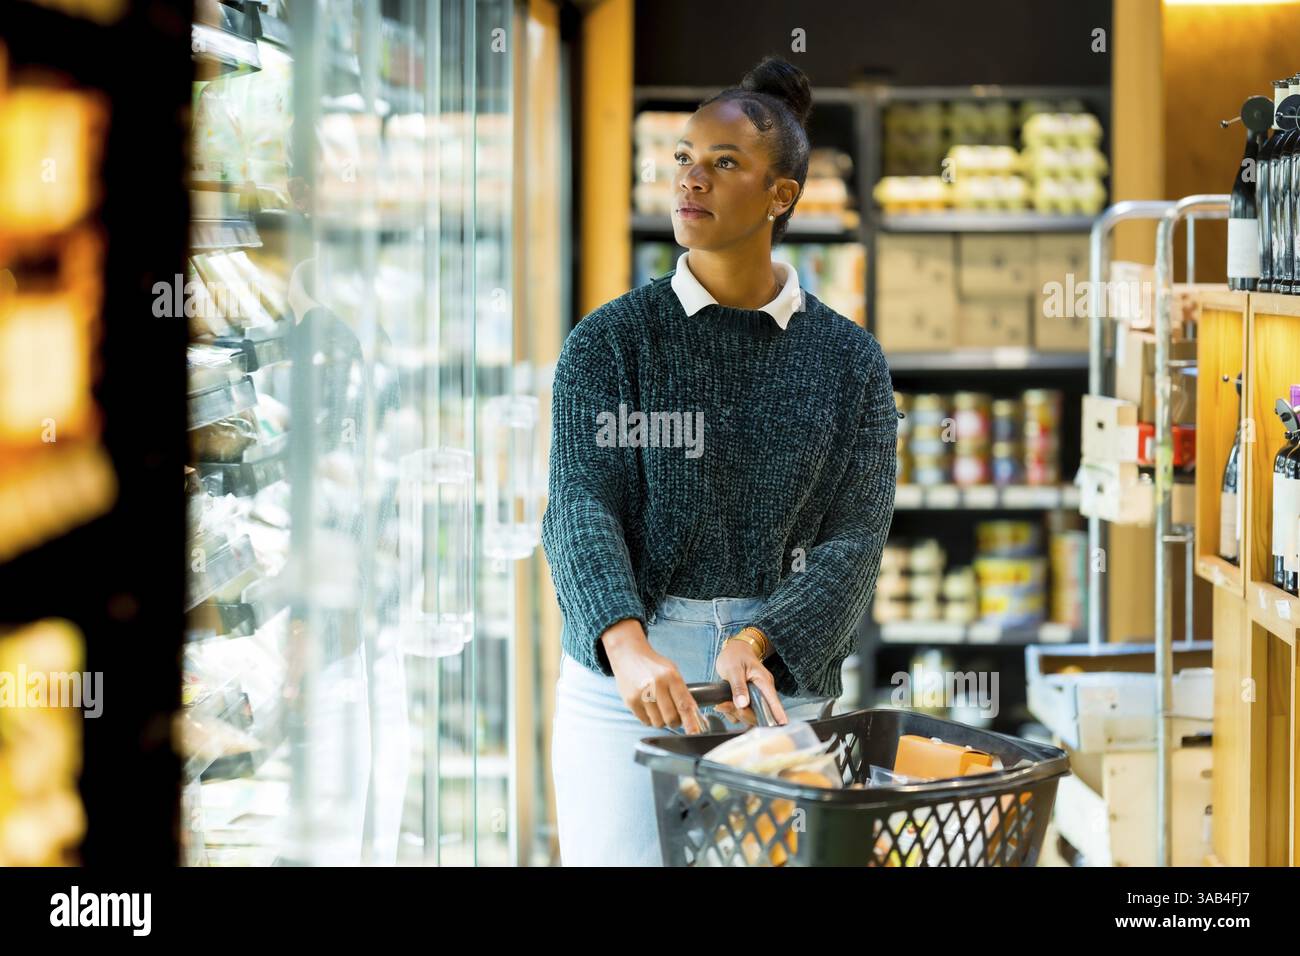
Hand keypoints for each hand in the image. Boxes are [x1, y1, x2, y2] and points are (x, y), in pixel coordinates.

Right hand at [601, 619, 707, 733]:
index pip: (684, 704)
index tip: (695, 732)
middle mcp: (656, 685)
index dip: (691, 722)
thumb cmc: (653, 665)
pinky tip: (647, 706)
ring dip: (661, 720)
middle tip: (674, 717)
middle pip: (671, 718)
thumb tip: (694, 715)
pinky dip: (649, 718)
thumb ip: (683, 692)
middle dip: (675, 722)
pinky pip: (645, 721)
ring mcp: (642, 694)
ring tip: (657, 707)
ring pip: (658, 722)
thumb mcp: (672, 671)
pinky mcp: (630, 701)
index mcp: (671, 676)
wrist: (628, 655)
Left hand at [712, 636, 788, 726]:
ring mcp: (756, 697)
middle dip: (743, 714)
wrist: (734, 649)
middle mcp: (763, 692)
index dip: (778, 714)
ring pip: (750, 714)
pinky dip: (733, 712)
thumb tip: (742, 704)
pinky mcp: (749, 700)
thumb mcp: (734, 669)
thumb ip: (738, 687)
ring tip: (722, 705)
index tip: (782, 725)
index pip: (773, 701)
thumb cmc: (736, 655)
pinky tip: (724, 705)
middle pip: (760, 713)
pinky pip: (743, 712)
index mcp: (764, 682)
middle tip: (725, 706)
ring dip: (736, 713)